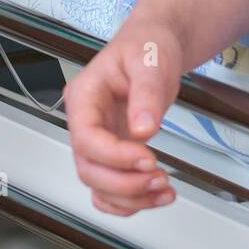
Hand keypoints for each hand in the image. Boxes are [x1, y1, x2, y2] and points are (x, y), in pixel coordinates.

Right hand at [64, 22, 183, 215]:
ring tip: (164, 190)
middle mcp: (84, 121)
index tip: (148, 158)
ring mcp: (97, 140)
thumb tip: (143, 130)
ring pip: (98, 186)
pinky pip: (109, 189)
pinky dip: (130, 201)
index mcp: (84, 96)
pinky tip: (156, 196)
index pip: (86, 138)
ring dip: (130, 198)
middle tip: (160, 178)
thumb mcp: (150, 61)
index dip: (114, 156)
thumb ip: (146, 94)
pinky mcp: (112, 153)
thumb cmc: (147, 46)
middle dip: (125, 183)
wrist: (155, 47)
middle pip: (88, 169)